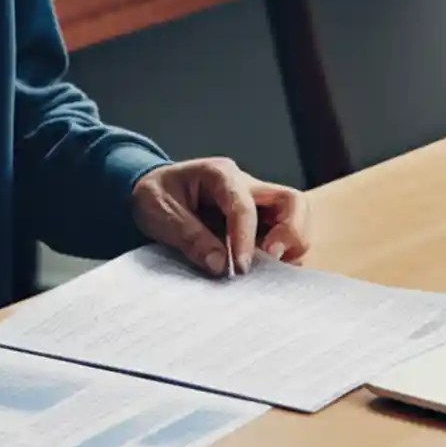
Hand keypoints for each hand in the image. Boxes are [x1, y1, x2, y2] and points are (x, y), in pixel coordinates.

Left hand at [132, 158, 310, 275]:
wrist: (151, 193)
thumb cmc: (154, 196)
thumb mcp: (159, 213)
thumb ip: (189, 236)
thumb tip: (221, 265)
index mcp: (220, 174)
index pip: (244, 205)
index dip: (245, 238)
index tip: (240, 268)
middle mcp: (247, 186)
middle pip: (291, 202)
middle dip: (290, 232)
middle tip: (272, 259)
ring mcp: (256, 205)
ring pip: (295, 218)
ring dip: (290, 245)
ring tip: (270, 269)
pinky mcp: (258, 224)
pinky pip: (284, 236)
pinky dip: (283, 255)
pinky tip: (266, 272)